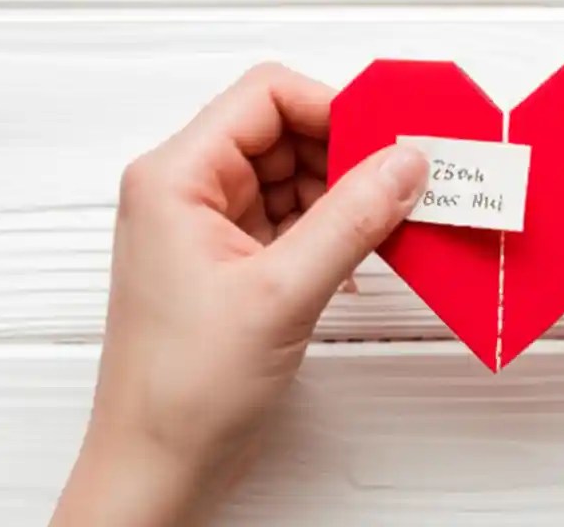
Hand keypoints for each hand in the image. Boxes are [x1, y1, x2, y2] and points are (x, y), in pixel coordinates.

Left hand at [51, 64, 427, 526]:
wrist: (158, 467)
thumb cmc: (181, 392)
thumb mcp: (282, 293)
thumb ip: (351, 219)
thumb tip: (402, 163)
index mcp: (175, 178)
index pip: (266, 96)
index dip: (333, 108)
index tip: (388, 139)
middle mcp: (187, 192)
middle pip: (284, 132)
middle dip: (348, 153)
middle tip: (406, 179)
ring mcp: (210, 229)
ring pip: (295, 176)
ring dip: (346, 194)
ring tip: (393, 219)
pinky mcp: (233, 263)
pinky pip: (294, 219)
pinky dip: (334, 229)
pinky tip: (365, 254)